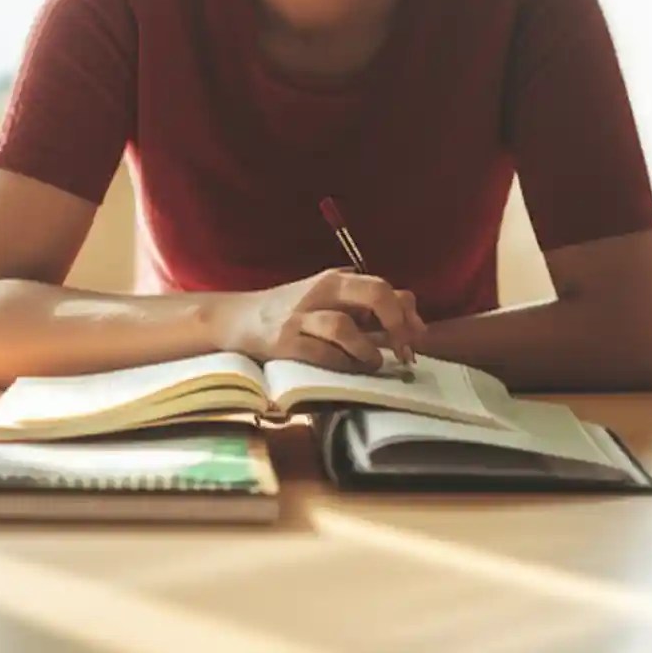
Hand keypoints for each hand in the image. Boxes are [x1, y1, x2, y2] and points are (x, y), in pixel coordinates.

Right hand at [213, 268, 425, 372]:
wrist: (235, 318)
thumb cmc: (290, 312)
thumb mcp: (327, 300)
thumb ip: (364, 307)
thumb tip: (410, 321)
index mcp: (336, 281)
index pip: (384, 287)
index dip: (407, 313)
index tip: (416, 337)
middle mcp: (320, 292)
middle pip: (374, 294)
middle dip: (397, 324)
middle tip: (404, 352)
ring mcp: (300, 317)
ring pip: (344, 326)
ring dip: (367, 350)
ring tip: (372, 364)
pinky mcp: (283, 343)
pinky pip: (320, 354)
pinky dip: (342, 365)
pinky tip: (349, 371)